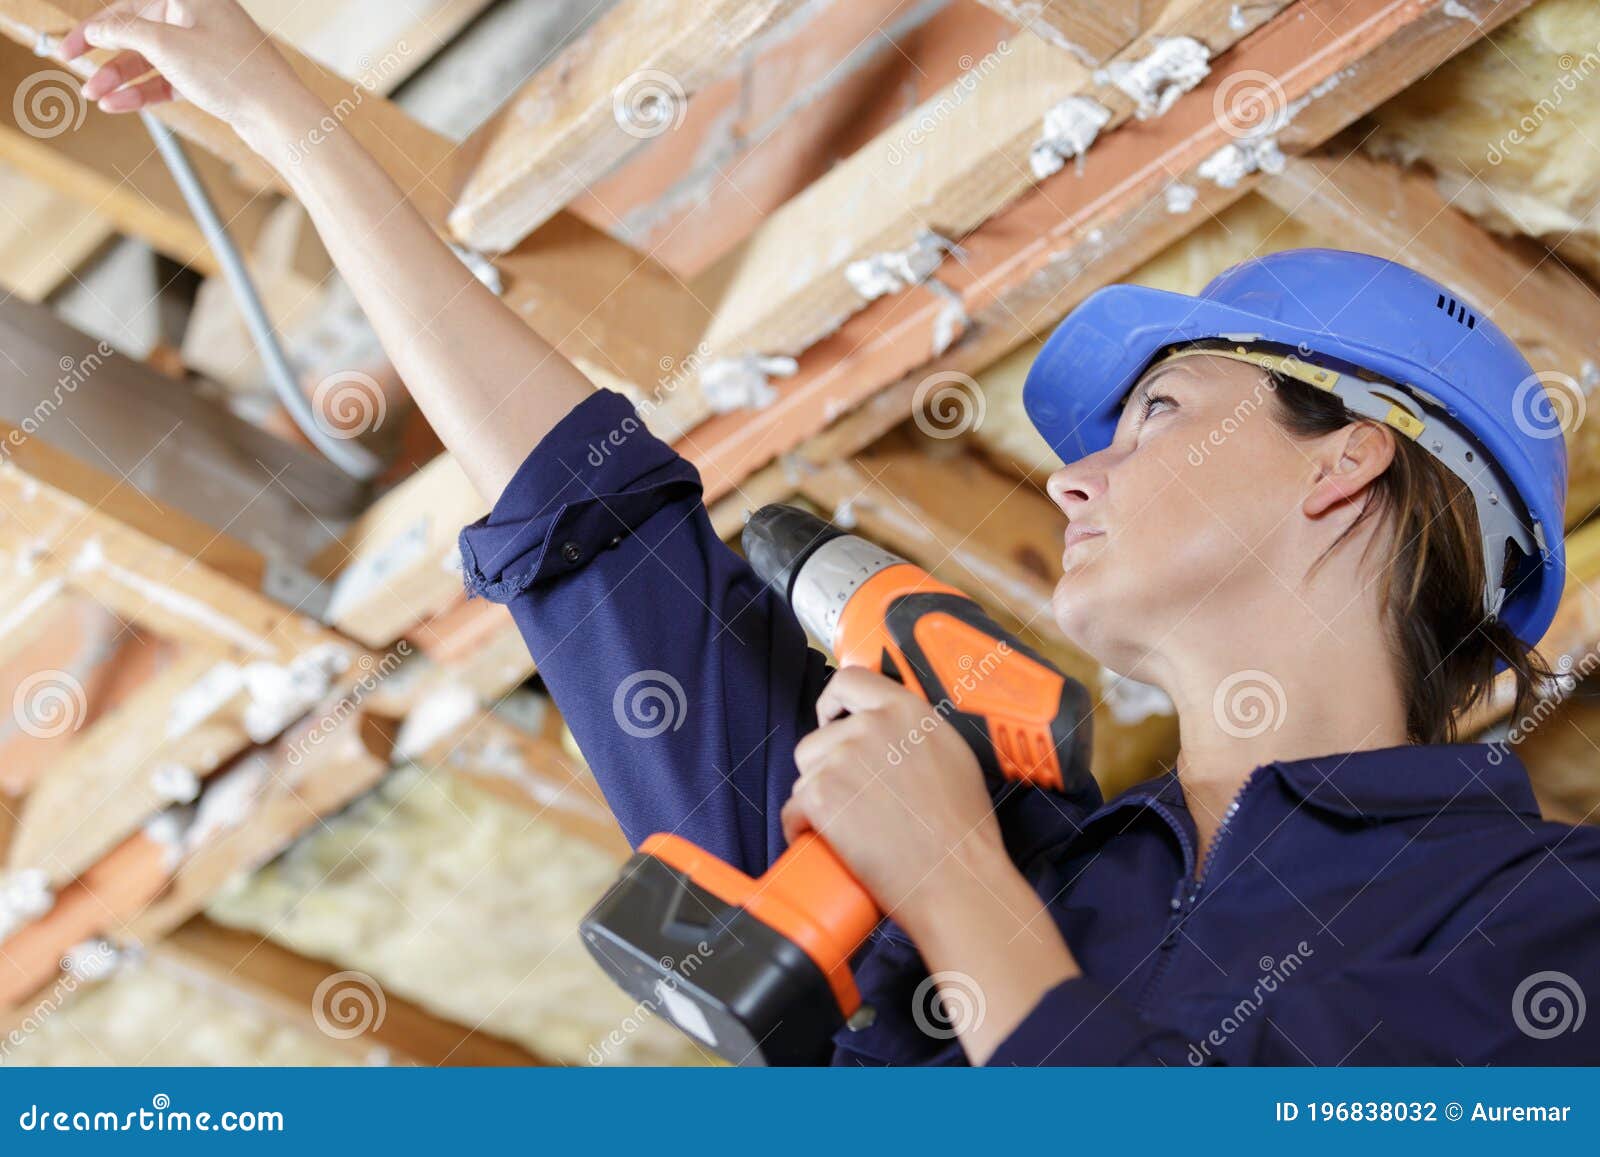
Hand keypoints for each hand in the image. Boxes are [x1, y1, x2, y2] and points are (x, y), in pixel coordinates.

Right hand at [62, 0, 305, 136]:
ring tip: (96, 97)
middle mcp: (200, 16)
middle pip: (141, 32)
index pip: (131, 5)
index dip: (97, 27)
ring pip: (155, 59)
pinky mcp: (215, 77)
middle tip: (78, 74)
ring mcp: (209, 48)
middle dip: (108, 56)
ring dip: (123, 78)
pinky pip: (171, 80)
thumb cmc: (233, 73)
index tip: (71, 47)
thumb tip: (100, 27)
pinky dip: (146, 91)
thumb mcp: (166, 46)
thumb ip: (125, 31)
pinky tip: (119, 104)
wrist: (281, 117)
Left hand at [780, 667, 1008, 929]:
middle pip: (818, 739)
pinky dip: (803, 829)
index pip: (850, 680)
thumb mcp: (953, 756)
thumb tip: (890, 729)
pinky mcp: (820, 795)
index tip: (829, 719)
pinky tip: (828, 843)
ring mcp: (842, 759)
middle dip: (826, 770)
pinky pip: (793, 810)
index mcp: (906, 711)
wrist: (956, 877)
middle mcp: (871, 728)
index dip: (832, 702)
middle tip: (854, 801)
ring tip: (852, 826)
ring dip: (817, 800)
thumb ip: (916, 731)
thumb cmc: (962, 831)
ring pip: (805, 775)